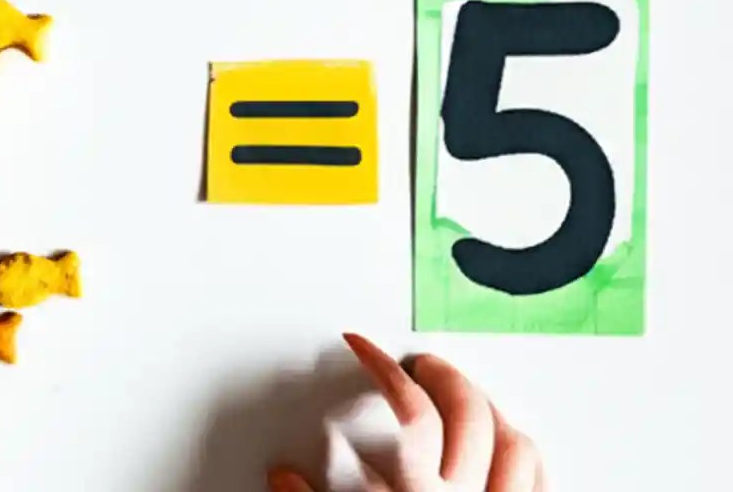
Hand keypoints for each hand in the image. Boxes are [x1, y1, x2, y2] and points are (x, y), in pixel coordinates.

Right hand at [269, 334, 545, 491]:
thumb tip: (284, 475)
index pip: (411, 409)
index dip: (383, 368)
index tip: (362, 347)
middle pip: (470, 413)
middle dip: (443, 376)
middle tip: (418, 364)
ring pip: (515, 444)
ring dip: (490, 411)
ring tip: (465, 396)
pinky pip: (540, 482)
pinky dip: (523, 458)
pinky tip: (506, 447)